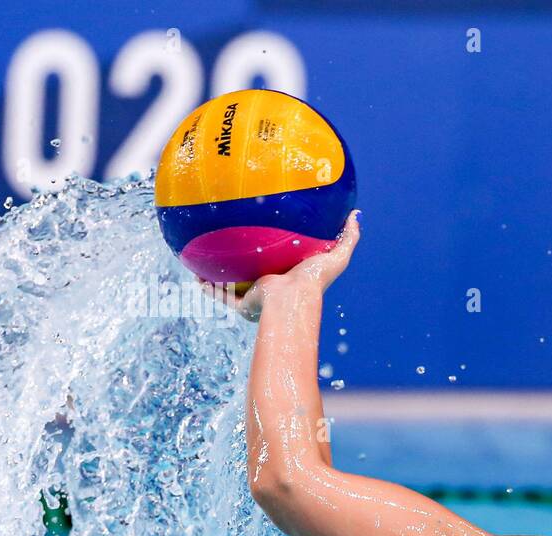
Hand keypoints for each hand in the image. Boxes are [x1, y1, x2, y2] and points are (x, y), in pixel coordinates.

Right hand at [199, 209, 360, 321]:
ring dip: (221, 274)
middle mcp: (273, 289)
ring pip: (233, 286)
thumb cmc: (314, 280)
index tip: (265, 236)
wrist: (292, 300)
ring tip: (207, 257)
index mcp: (292, 278)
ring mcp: (256, 298)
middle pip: (256, 273)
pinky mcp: (243, 305)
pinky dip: (208, 287)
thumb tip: (355, 215)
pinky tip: (196, 273)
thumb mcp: (337, 257)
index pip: (282, 263)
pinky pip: (220, 295)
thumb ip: (348, 237)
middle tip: (235, 242)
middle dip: (245, 262)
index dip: (274, 252)